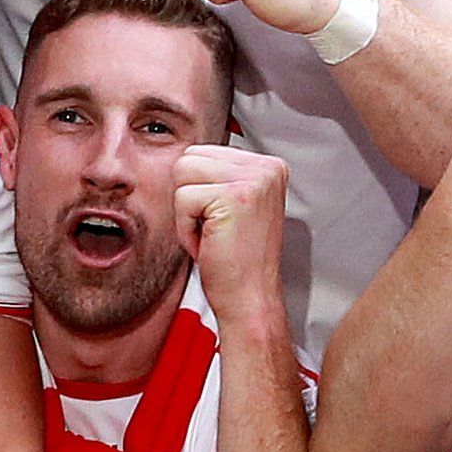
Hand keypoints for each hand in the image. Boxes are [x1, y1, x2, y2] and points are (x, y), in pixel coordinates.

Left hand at [173, 145, 288, 323]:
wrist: (250, 299)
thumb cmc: (238, 260)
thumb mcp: (235, 205)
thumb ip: (221, 175)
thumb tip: (186, 156)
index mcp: (269, 166)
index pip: (205, 152)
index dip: (199, 190)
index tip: (221, 220)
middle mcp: (267, 167)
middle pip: (191, 157)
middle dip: (190, 197)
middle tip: (214, 229)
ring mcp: (254, 180)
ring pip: (182, 173)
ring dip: (186, 211)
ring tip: (211, 234)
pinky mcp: (234, 196)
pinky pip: (182, 199)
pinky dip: (185, 228)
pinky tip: (209, 243)